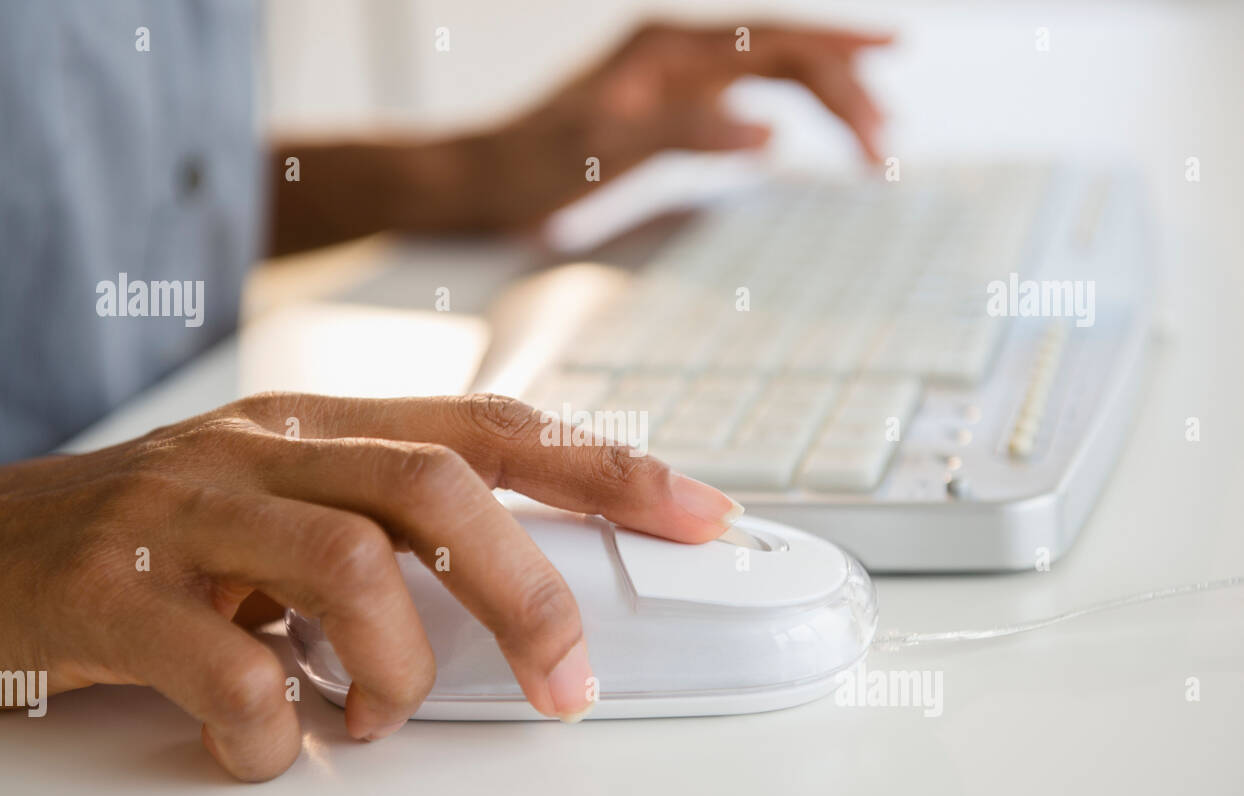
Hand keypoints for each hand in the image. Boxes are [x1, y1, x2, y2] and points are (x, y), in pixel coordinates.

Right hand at [0, 394, 740, 780]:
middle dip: (529, 593)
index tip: (701, 513)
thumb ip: (380, 527)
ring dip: (399, 670)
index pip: (492, 426)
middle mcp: (264, 451)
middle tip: (566, 682)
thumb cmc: (144, 535)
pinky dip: (278, 732)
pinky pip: (234, 673)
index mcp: (317, 428)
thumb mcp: (274, 503)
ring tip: (377, 715)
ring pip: (354, 570)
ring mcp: (188, 513)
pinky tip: (270, 740)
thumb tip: (509, 592)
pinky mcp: (115, 592)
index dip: (606, 468)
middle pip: (443, 490)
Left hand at [475, 20, 891, 226]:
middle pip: (784, 51)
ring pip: (768, 72)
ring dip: (822, 100)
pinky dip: (780, 111)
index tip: (891, 79)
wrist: (480, 179)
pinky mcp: (664, 106)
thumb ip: (687, 131)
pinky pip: (739, 97)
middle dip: (844, 91)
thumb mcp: (603, 148)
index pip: (775, 40)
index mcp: (667, 47)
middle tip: (887, 146)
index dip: (840, 55)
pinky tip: (797, 137)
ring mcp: (672, 76)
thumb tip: (770, 129)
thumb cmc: (530, 162)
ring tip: (870, 137)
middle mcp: (676, 51)